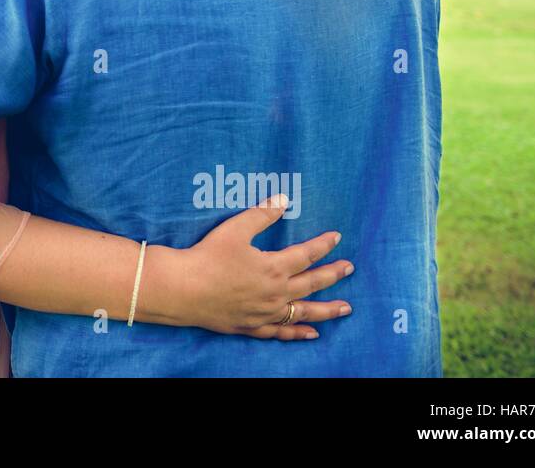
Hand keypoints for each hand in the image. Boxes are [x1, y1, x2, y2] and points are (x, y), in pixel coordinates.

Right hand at [150, 195, 354, 340]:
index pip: (306, 254)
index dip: (323, 245)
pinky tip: (312, 334)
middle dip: (333, 274)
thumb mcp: (235, 229)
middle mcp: (276, 293)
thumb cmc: (208, 256)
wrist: (184, 289)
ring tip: (346, 308)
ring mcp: (266, 313)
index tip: (337, 237)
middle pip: (312, 283)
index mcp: (274, 267)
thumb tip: (283, 200)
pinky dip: (298, 333)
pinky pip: (282, 332)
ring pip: (304, 312)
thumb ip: (262, 214)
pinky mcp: (252, 326)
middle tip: (349, 268)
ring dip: (327, 310)